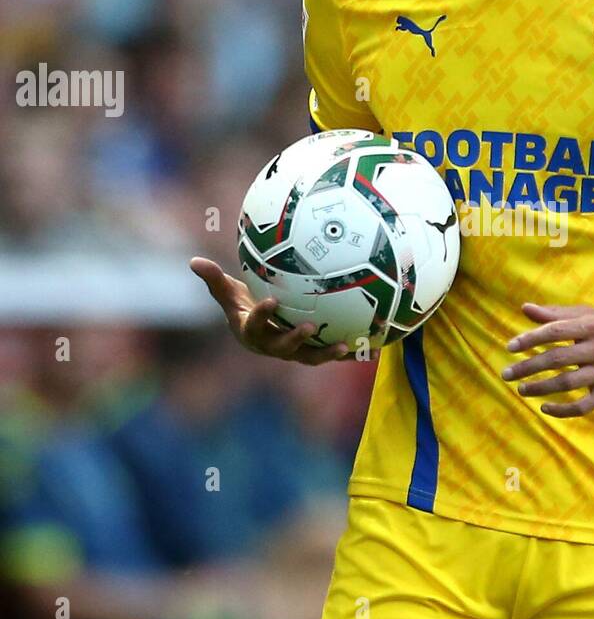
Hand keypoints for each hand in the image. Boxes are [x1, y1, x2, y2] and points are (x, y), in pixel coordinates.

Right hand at [189, 257, 378, 365]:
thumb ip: (214, 280)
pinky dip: (356, 352)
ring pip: (312, 357)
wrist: (260, 331)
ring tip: (347, 346)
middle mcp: (274, 346)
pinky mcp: (314, 352)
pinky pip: (335, 354)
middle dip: (296, 340)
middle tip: (309, 327)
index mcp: (253, 332)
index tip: (270, 302)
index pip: (256, 325)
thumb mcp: (229, 293)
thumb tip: (192, 261)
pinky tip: (377, 346)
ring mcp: (296, 352)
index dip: (262, 316)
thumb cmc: (244, 306)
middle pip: (285, 348)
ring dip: (329, 353)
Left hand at [501, 302, 593, 417]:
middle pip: (556, 359)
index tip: (510, 347)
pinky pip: (584, 405)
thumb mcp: (591, 315)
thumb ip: (557, 314)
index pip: (555, 331)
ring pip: (567, 383)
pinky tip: (546, 408)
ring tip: (522, 389)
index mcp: (592, 326)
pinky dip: (562, 410)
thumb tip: (525, 309)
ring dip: (540, 388)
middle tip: (506, 374)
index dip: (530, 339)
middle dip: (527, 367)